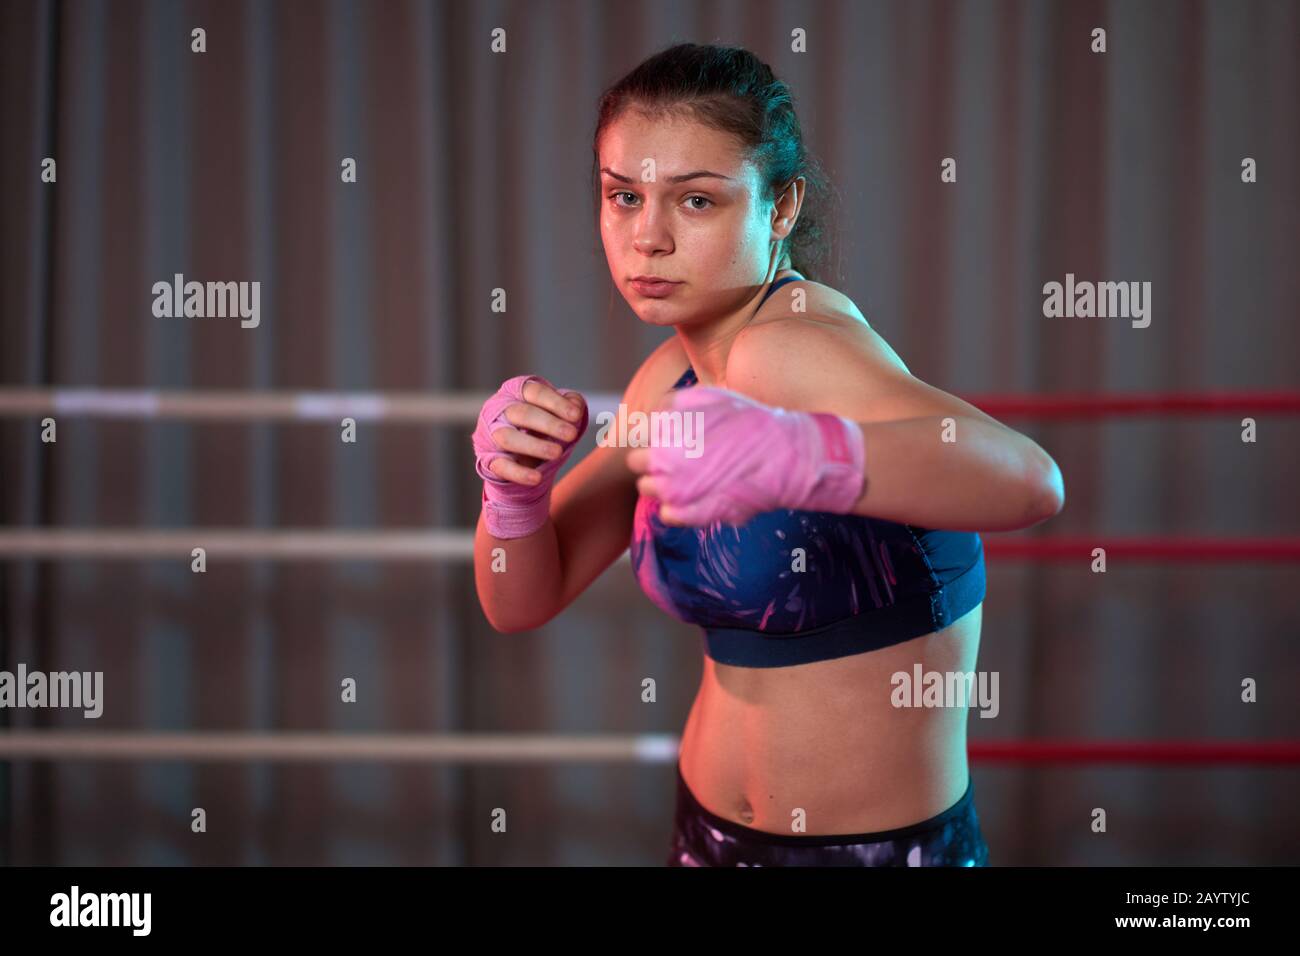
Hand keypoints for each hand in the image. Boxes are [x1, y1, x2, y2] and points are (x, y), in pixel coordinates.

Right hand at [472, 374, 587, 537]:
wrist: (518, 456)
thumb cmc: (540, 425)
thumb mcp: (557, 411)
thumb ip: (571, 404)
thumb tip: (577, 406)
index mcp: (516, 392)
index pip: (534, 392)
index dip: (555, 402)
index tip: (576, 415)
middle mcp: (499, 410)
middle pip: (521, 413)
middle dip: (548, 424)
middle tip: (571, 434)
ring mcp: (492, 435)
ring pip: (508, 438)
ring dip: (534, 445)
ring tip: (557, 453)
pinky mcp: (489, 460)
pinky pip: (502, 466)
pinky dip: (519, 473)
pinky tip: (536, 478)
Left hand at [626, 386, 864, 526]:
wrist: (785, 455)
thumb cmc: (752, 422)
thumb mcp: (711, 396)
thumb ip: (676, 403)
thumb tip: (656, 413)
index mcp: (665, 424)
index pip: (639, 432)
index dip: (655, 435)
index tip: (673, 438)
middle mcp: (662, 455)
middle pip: (636, 462)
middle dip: (654, 460)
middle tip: (680, 459)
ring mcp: (673, 487)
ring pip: (647, 488)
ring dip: (663, 484)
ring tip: (693, 478)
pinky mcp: (688, 513)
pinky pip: (666, 514)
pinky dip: (678, 509)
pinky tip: (700, 498)